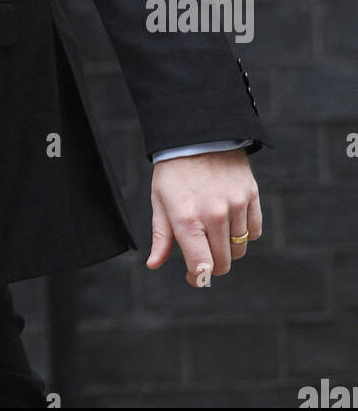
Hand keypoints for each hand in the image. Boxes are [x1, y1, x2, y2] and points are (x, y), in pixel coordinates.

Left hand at [147, 148, 261, 285]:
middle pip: (223, 262)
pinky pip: (255, 231)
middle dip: (213, 265)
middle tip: (203, 255)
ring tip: (214, 232)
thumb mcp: (160, 200)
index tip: (193, 277)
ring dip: (228, 248)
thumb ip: (161, 236)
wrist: (197, 132)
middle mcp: (214, 215)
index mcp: (187, 218)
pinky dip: (245, 233)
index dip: (198, 278)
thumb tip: (154, 264)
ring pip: (240, 248)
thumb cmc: (173, 169)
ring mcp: (235, 205)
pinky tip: (231, 222)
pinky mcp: (251, 195)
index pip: (202, 266)